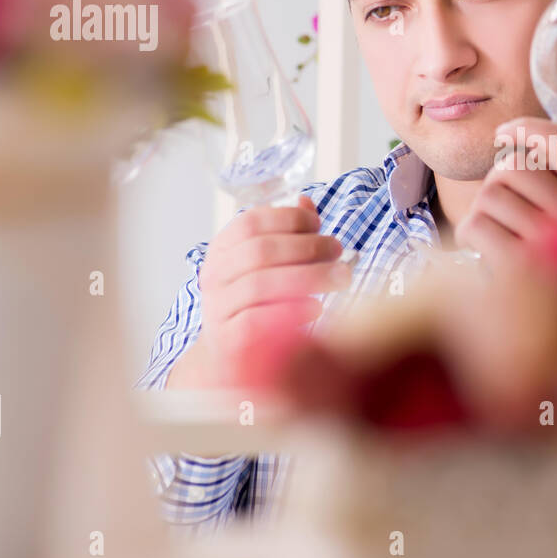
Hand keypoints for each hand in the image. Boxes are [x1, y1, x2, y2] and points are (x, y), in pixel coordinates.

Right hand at [168, 196, 351, 387]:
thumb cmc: (259, 302)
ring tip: (341, 277)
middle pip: (260, 251)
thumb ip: (287, 234)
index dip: (288, 218)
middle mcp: (215, 275)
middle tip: (339, 250)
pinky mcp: (228, 341)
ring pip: (260, 284)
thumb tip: (305, 201)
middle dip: (307, 247)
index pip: (250, 222)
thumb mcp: (269, 265)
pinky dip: (291, 312)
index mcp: (223, 249)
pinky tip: (317, 308)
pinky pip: (257, 321)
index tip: (318, 223)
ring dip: (309, 277)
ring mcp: (218, 308)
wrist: (231, 356)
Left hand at [453, 117, 556, 271]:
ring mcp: (551, 240)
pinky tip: (485, 249)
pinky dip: (470, 235)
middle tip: (504, 211)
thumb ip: (550, 168)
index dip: (526, 128)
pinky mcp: (519, 265)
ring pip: (489, 194)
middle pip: (512, 167)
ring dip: (482, 212)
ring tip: (498, 235)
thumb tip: (510, 131)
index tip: (506, 134)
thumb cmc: (545, 255)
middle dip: (497, 183)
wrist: (544, 324)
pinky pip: (475, 224)